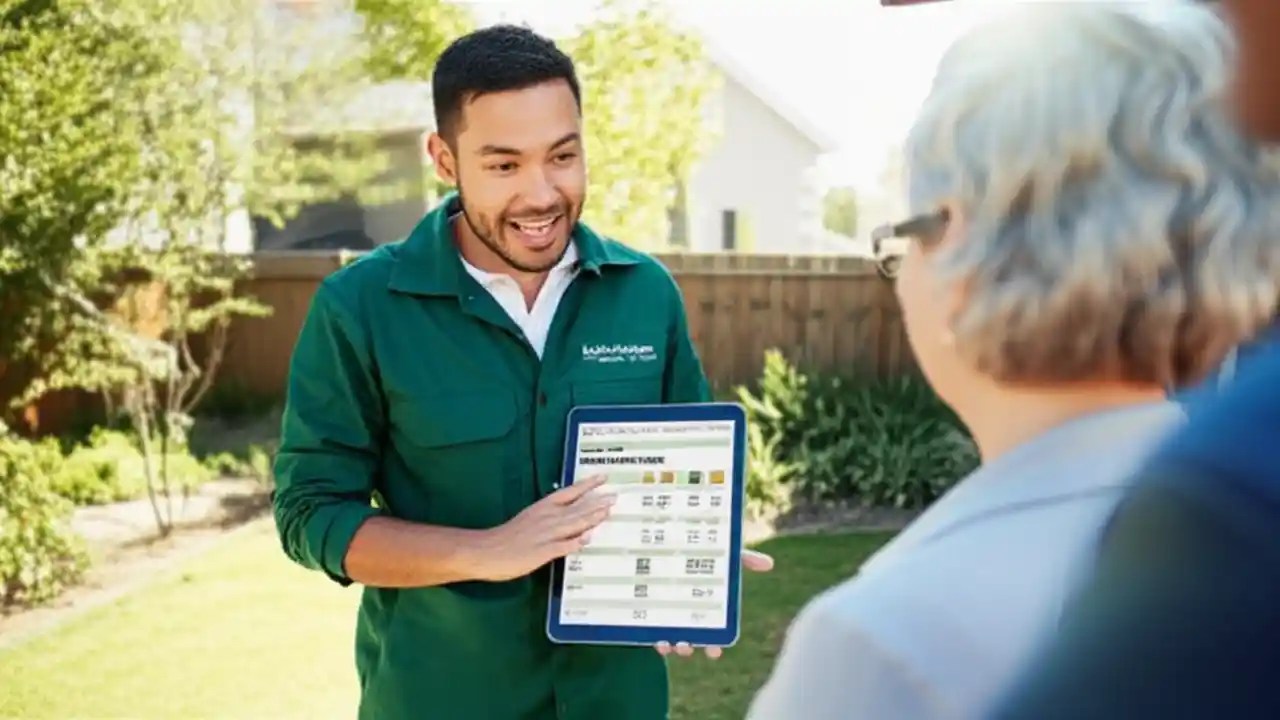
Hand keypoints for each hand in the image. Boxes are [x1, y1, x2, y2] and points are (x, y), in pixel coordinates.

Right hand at [474, 475, 615, 581]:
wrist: (486, 550)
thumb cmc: (507, 537)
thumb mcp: (529, 520)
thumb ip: (549, 518)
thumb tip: (568, 517)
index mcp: (542, 508)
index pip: (569, 492)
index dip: (587, 485)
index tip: (603, 477)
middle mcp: (547, 518)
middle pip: (576, 508)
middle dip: (597, 502)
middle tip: (615, 496)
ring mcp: (545, 535)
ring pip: (573, 523)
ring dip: (592, 518)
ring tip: (608, 511)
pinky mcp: (541, 552)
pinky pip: (562, 546)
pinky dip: (574, 542)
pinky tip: (587, 540)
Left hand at [656, 549, 774, 658]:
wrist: (664, 541)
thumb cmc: (699, 551)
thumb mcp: (722, 554)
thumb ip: (744, 558)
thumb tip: (769, 564)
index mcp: (706, 607)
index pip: (712, 632)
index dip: (714, 645)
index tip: (714, 653)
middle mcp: (687, 614)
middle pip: (689, 637)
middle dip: (688, 647)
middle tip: (686, 647)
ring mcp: (667, 613)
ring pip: (668, 635)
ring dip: (669, 644)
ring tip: (668, 643)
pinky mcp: (649, 610)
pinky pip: (649, 627)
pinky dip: (652, 634)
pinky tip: (653, 636)